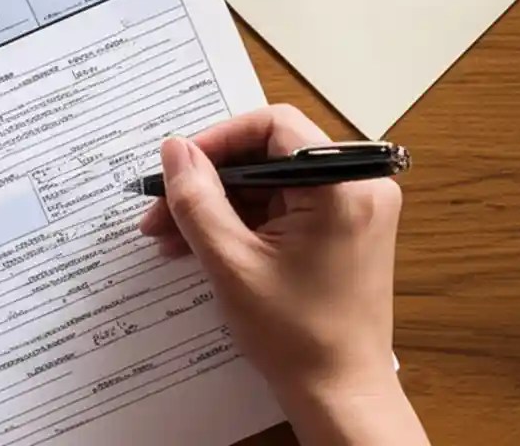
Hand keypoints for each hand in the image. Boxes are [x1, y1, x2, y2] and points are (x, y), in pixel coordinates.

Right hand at [138, 105, 427, 445]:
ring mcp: (353, 208)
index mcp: (343, 186)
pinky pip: (282, 205)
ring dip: (218, 204)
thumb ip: (197, 199)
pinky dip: (241, 220)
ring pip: (269, 182)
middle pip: (268, 153)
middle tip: (161, 209)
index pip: (273, 125)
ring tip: (170, 235)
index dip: (217, 140)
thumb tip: (174, 149)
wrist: (339, 392)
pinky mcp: (342, 228)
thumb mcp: (230, 262)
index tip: (178, 167)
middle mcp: (358, 186)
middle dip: (209, 180)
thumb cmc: (296, 336)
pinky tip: (200, 243)